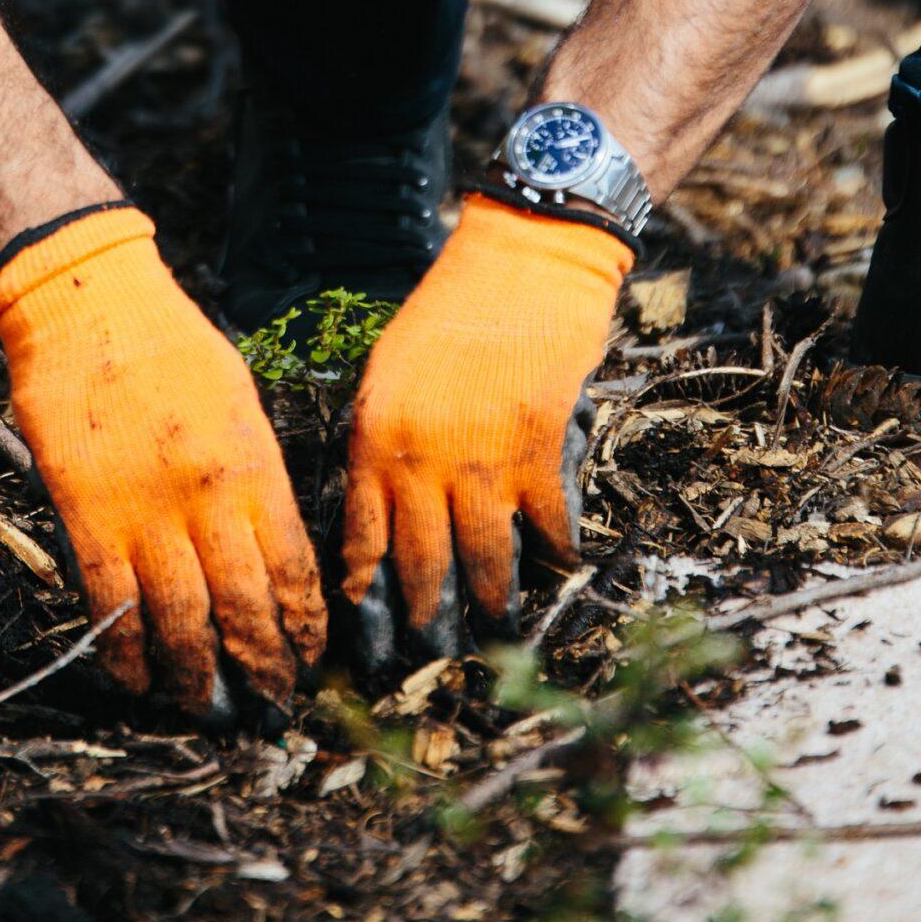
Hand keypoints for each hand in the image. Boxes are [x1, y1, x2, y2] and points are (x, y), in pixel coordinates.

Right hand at [0, 204, 325, 715]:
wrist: (91, 306)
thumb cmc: (173, 345)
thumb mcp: (241, 400)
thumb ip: (257, 474)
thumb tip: (273, 538)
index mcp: (254, 468)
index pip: (292, 569)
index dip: (302, 627)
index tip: (307, 659)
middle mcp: (207, 500)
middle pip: (243, 607)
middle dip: (260, 667)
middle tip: (268, 705)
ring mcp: (145, 512)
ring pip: (179, 620)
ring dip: (194, 676)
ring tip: (204, 708)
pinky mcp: (87, 516)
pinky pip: (111, 604)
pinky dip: (126, 653)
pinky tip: (136, 683)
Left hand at [342, 192, 630, 665]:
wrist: (522, 257)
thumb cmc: (452, 308)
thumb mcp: (391, 370)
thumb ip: (384, 440)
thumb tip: (385, 512)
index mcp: (374, 434)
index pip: (361, 536)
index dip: (367, 594)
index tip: (368, 637)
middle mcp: (420, 455)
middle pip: (421, 564)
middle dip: (426, 623)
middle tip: (430, 665)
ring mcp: (481, 456)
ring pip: (484, 560)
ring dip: (492, 605)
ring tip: (497, 634)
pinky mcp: (540, 447)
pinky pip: (546, 525)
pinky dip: (554, 553)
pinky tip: (559, 569)